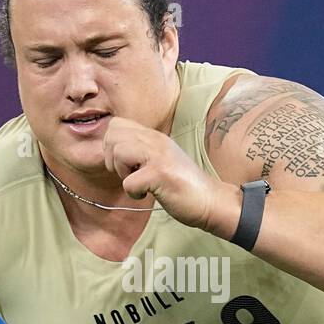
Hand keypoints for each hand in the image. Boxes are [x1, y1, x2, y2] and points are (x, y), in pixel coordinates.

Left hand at [101, 116, 232, 231]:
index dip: (111, 145)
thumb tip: (112, 152)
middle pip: (112, 135)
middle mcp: (156, 140)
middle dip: (112, 158)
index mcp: (154, 136)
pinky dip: (134, 193)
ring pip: (118, 153)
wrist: (211, 200)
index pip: (117, 124)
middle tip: (129, 173)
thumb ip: (141, 150)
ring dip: (123, 174)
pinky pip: (128, 182)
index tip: (125, 163)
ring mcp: (159, 156)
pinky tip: (147, 194)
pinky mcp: (160, 175)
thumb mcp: (161, 158)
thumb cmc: (184, 184)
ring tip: (140, 182)